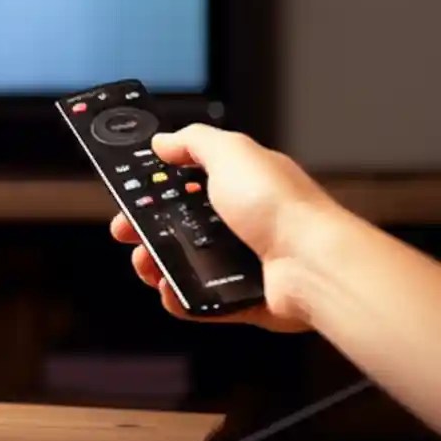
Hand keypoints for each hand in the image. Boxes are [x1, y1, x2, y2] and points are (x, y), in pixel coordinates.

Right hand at [110, 124, 340, 332]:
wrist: (313, 264)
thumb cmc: (280, 206)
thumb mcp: (232, 152)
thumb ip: (193, 141)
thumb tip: (164, 140)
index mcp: (239, 185)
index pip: (187, 183)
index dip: (154, 188)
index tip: (129, 194)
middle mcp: (241, 222)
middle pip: (178, 226)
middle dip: (145, 229)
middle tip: (127, 232)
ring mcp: (242, 261)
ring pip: (184, 264)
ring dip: (156, 265)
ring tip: (147, 265)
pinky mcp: (243, 297)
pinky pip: (201, 300)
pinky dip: (180, 297)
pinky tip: (170, 289)